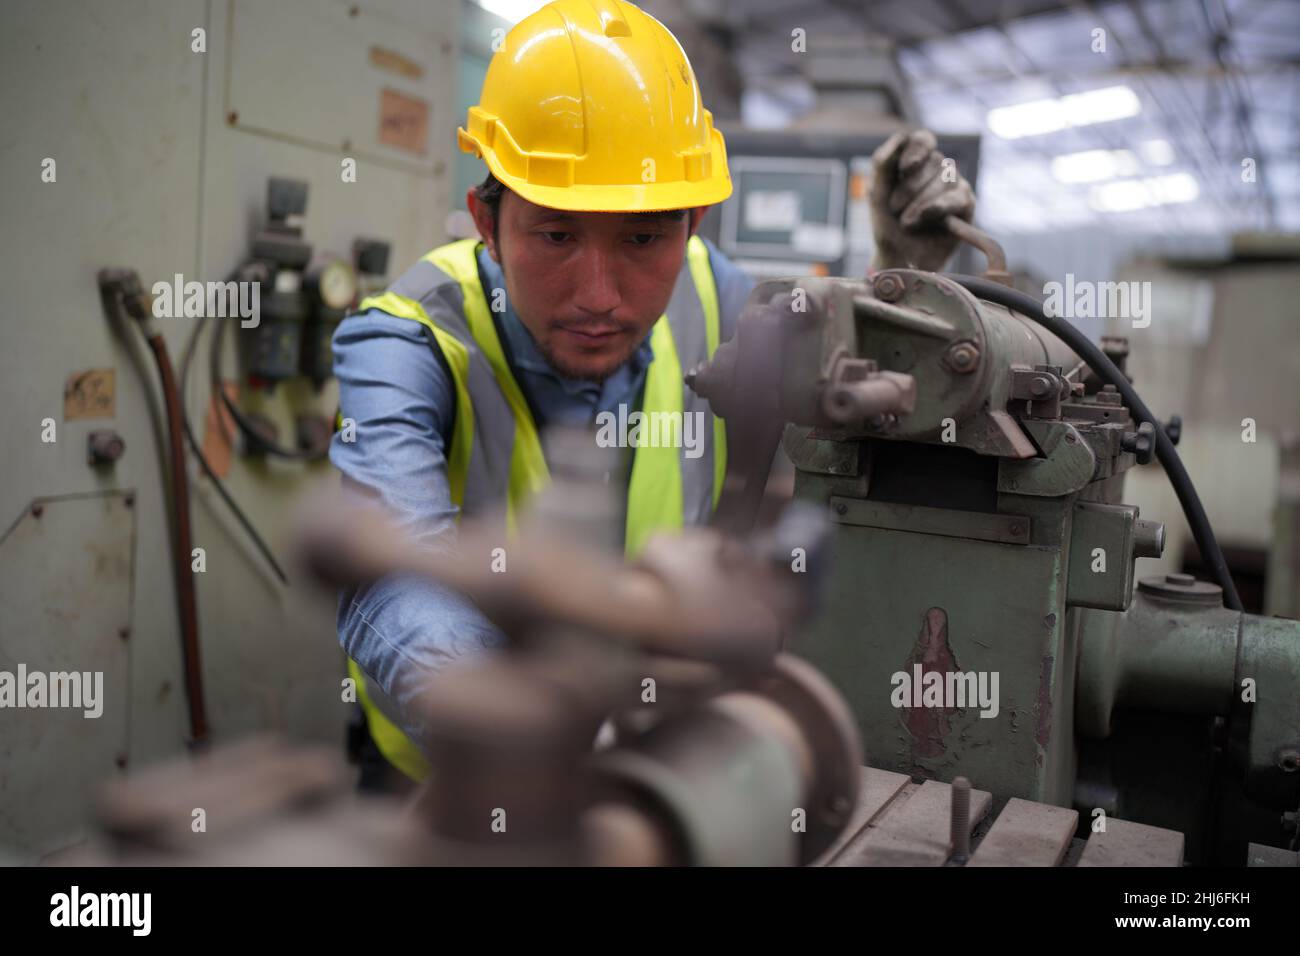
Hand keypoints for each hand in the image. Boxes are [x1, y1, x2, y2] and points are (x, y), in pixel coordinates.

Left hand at [869, 129, 975, 272]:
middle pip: (933, 161)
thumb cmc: (887, 225)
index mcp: (915, 161)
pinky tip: (924, 219)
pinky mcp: (966, 203)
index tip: (904, 170)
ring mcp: (954, 185)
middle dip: (910, 188)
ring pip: (946, 178)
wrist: (898, 258)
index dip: (917, 150)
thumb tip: (901, 137)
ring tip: (906, 222)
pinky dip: (937, 208)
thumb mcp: (877, 193)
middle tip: (895, 210)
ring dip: (920, 203)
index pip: (923, 139)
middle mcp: (937, 169)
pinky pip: (957, 197)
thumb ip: (883, 163)